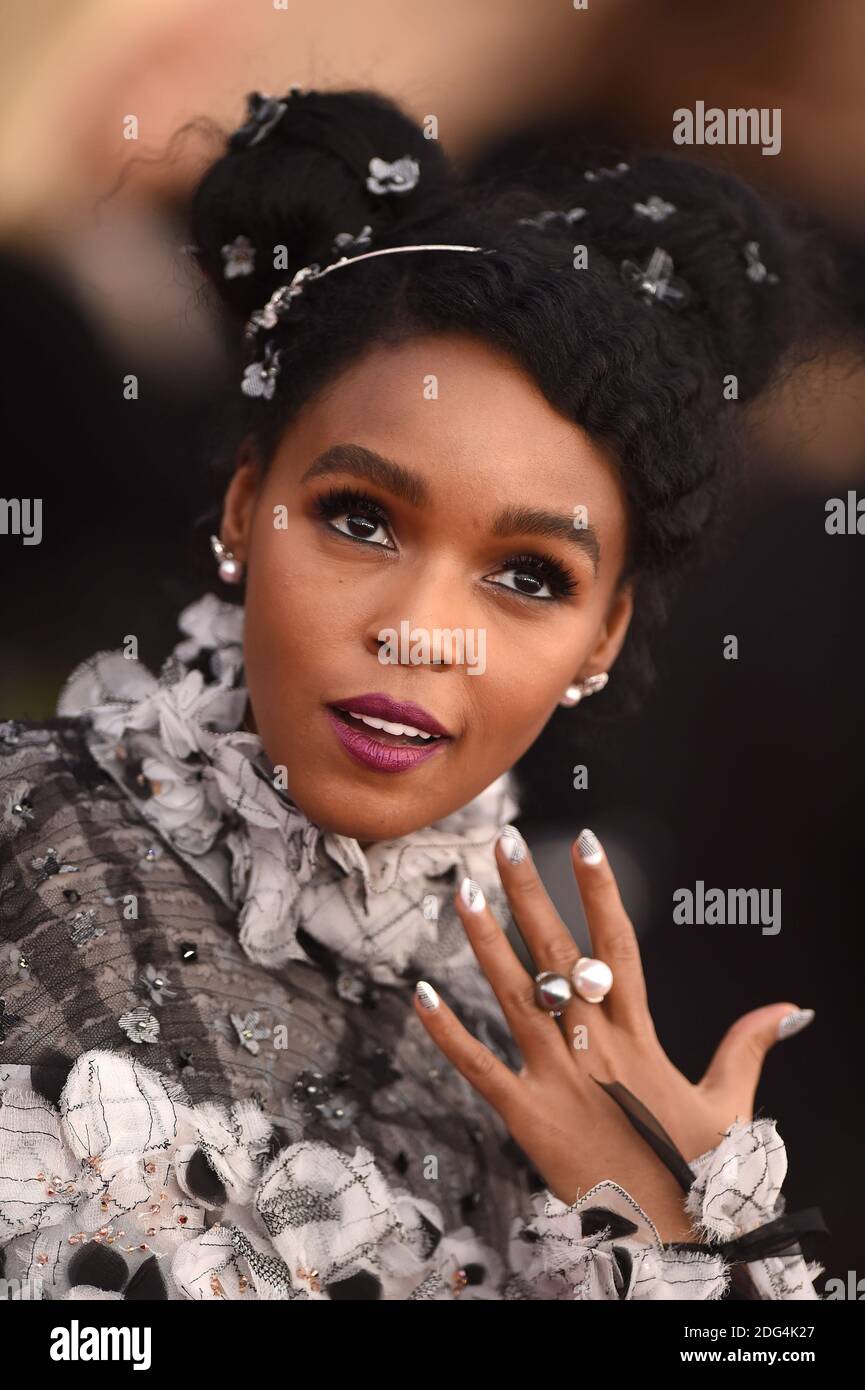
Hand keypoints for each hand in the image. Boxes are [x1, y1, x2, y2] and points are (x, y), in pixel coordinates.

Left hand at [413, 826, 808, 1242]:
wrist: (667, 1235)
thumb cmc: (695, 1171)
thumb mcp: (729, 1104)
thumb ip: (747, 1046)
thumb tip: (788, 1010)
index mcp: (639, 1035)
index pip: (618, 944)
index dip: (602, 890)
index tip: (586, 842)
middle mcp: (594, 1044)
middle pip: (558, 952)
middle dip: (530, 893)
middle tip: (505, 842)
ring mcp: (557, 1075)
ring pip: (516, 994)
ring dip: (485, 941)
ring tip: (463, 891)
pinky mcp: (526, 1112)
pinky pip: (479, 1066)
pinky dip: (448, 1031)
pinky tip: (422, 993)